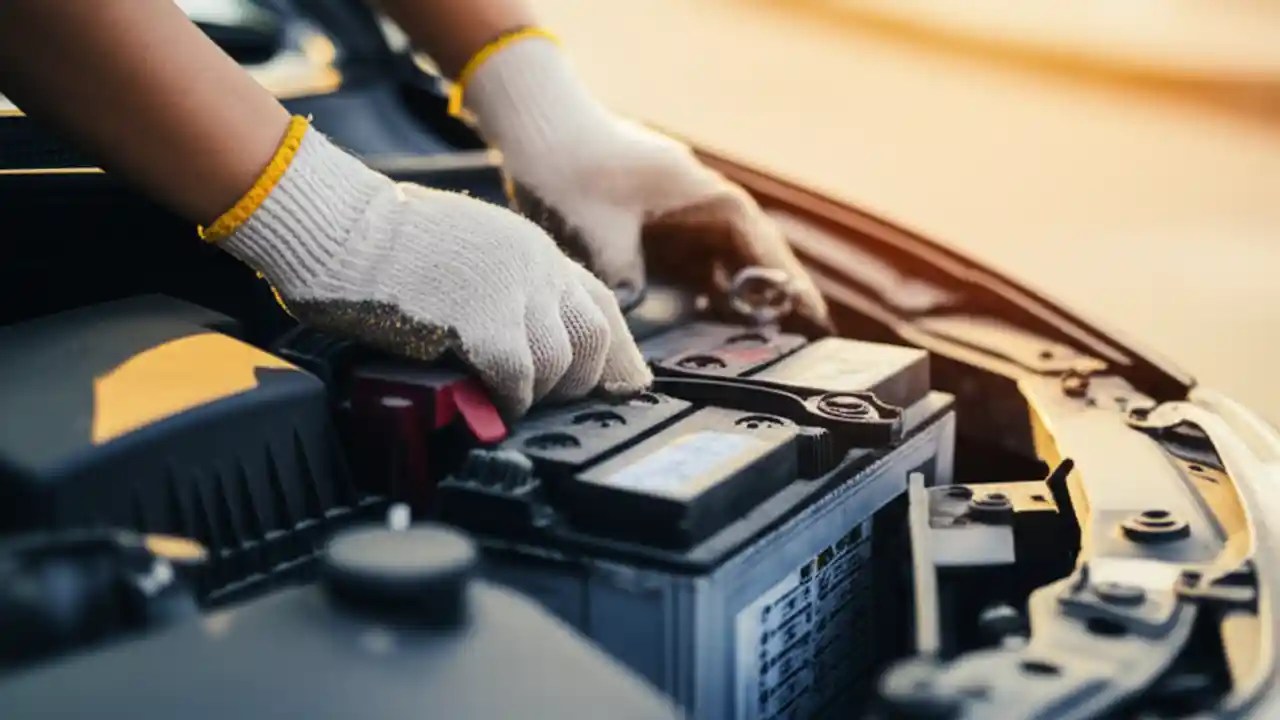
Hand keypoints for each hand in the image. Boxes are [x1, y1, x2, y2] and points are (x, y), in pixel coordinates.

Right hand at [211, 120, 650, 416]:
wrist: (338, 226)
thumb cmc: (381, 243)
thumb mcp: (467, 251)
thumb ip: (504, 288)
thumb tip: (523, 341)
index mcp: (530, 248)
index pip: (599, 304)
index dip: (618, 352)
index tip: (626, 384)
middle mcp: (533, 264)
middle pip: (594, 339)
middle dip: (579, 381)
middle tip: (547, 401)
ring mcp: (511, 290)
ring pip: (561, 365)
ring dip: (536, 393)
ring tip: (506, 398)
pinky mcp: (482, 320)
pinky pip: (519, 378)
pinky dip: (508, 399)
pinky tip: (486, 399)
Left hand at [465, 37, 830, 328]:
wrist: (541, 131)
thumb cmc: (573, 169)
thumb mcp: (599, 229)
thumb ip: (624, 274)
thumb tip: (638, 312)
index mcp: (709, 200)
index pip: (764, 251)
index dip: (792, 290)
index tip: (817, 323)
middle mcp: (707, 209)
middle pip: (756, 262)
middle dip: (776, 303)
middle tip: (801, 348)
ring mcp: (686, 221)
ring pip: (728, 269)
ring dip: (741, 305)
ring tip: (758, 350)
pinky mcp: (662, 232)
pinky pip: (698, 270)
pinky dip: (708, 298)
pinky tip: (709, 329)